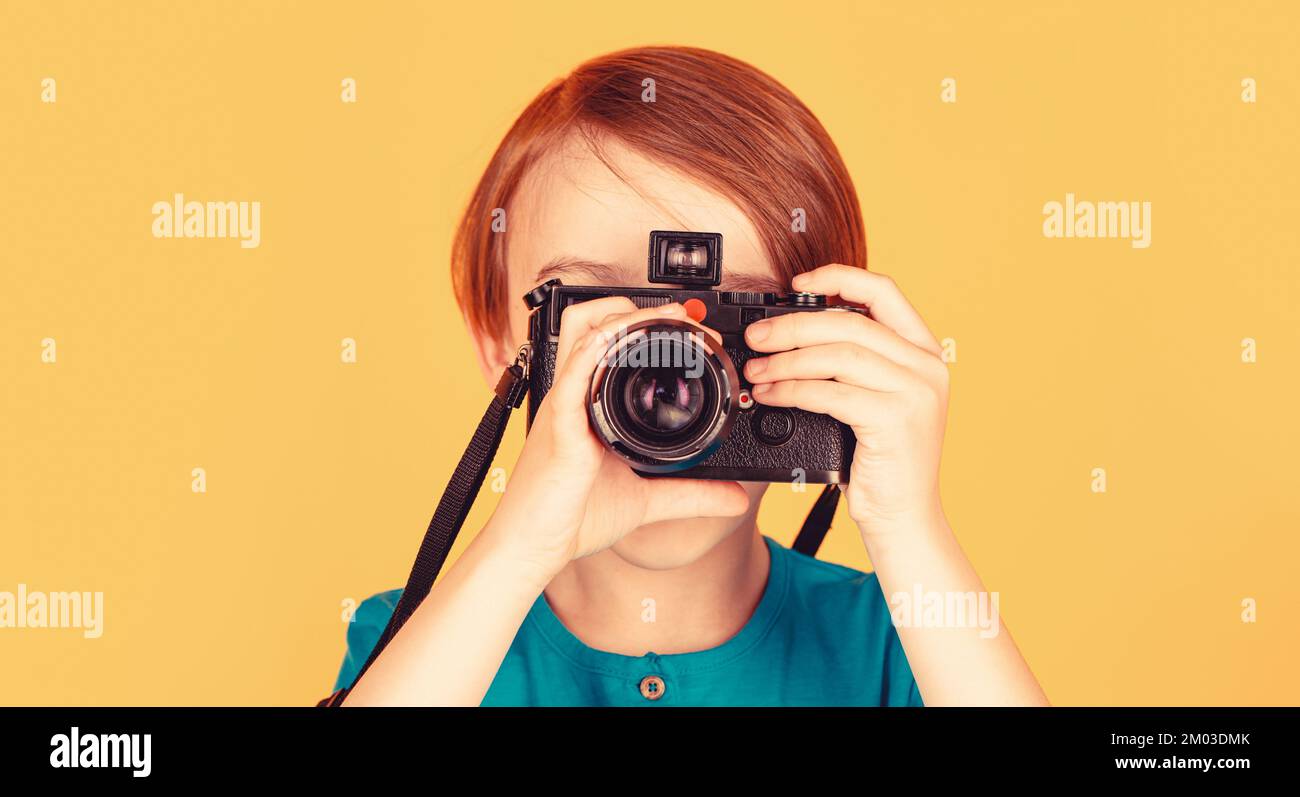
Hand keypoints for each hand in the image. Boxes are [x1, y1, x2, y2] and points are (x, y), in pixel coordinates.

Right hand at [486, 297, 749, 571]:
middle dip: (632, 306)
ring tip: (659, 317)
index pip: (610, 342)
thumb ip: (693, 495)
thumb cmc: (573, 518)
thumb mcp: (648, 502)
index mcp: (588, 404)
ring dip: (620, 318)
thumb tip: (737, 497)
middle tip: (678, 316)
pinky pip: (570, 379)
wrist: (536, 547)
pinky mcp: (560, 428)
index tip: (689, 323)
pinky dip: (590, 355)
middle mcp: (574, 396)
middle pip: (590, 321)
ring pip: (581, 336)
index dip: (645, 322)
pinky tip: (610, 342)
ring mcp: (564, 408)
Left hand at [742, 264, 948, 536]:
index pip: (884, 292)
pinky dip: (792, 390)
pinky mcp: (895, 420)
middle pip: (849, 324)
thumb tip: (792, 332)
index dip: (839, 277)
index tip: (797, 282)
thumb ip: (854, 362)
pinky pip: (831, 393)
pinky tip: (770, 395)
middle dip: (793, 327)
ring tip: (756, 370)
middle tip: (756, 337)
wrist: (904, 517)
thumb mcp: (876, 399)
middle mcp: (927, 366)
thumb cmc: (880, 459)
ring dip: (787, 361)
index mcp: (924, 351)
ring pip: (837, 356)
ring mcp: (916, 392)